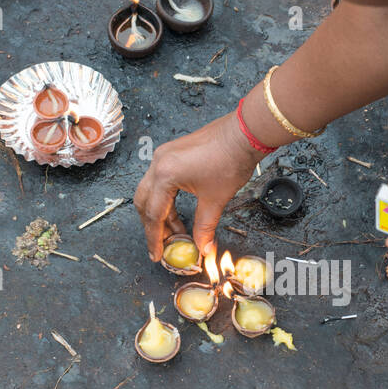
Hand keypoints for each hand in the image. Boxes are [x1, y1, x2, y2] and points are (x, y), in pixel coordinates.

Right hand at [134, 111, 264, 260]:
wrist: (243, 134)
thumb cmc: (230, 161)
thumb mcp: (215, 200)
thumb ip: (205, 227)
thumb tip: (203, 248)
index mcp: (164, 175)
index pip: (153, 214)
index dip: (155, 238)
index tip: (157, 255)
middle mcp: (158, 163)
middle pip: (144, 202)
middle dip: (153, 226)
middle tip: (164, 245)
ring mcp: (163, 156)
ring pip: (150, 191)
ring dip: (160, 213)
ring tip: (176, 231)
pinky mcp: (172, 153)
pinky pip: (160, 180)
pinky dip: (166, 199)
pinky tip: (178, 212)